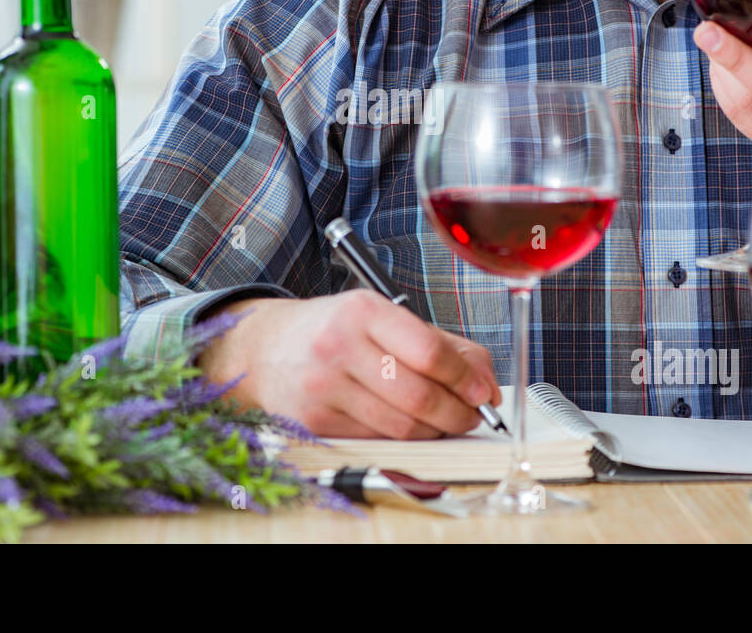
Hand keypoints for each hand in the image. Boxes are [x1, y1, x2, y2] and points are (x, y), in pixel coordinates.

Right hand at [197, 290, 502, 438]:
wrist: (266, 350)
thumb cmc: (335, 331)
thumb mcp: (383, 318)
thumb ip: (441, 345)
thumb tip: (486, 384)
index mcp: (363, 311)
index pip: (430, 352)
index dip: (465, 379)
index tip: (483, 392)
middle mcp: (340, 346)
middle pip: (420, 396)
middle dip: (458, 413)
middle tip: (471, 415)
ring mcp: (324, 387)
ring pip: (401, 426)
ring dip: (436, 431)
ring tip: (445, 422)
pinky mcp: (315, 421)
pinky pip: (378, 439)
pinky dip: (405, 439)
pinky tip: (411, 428)